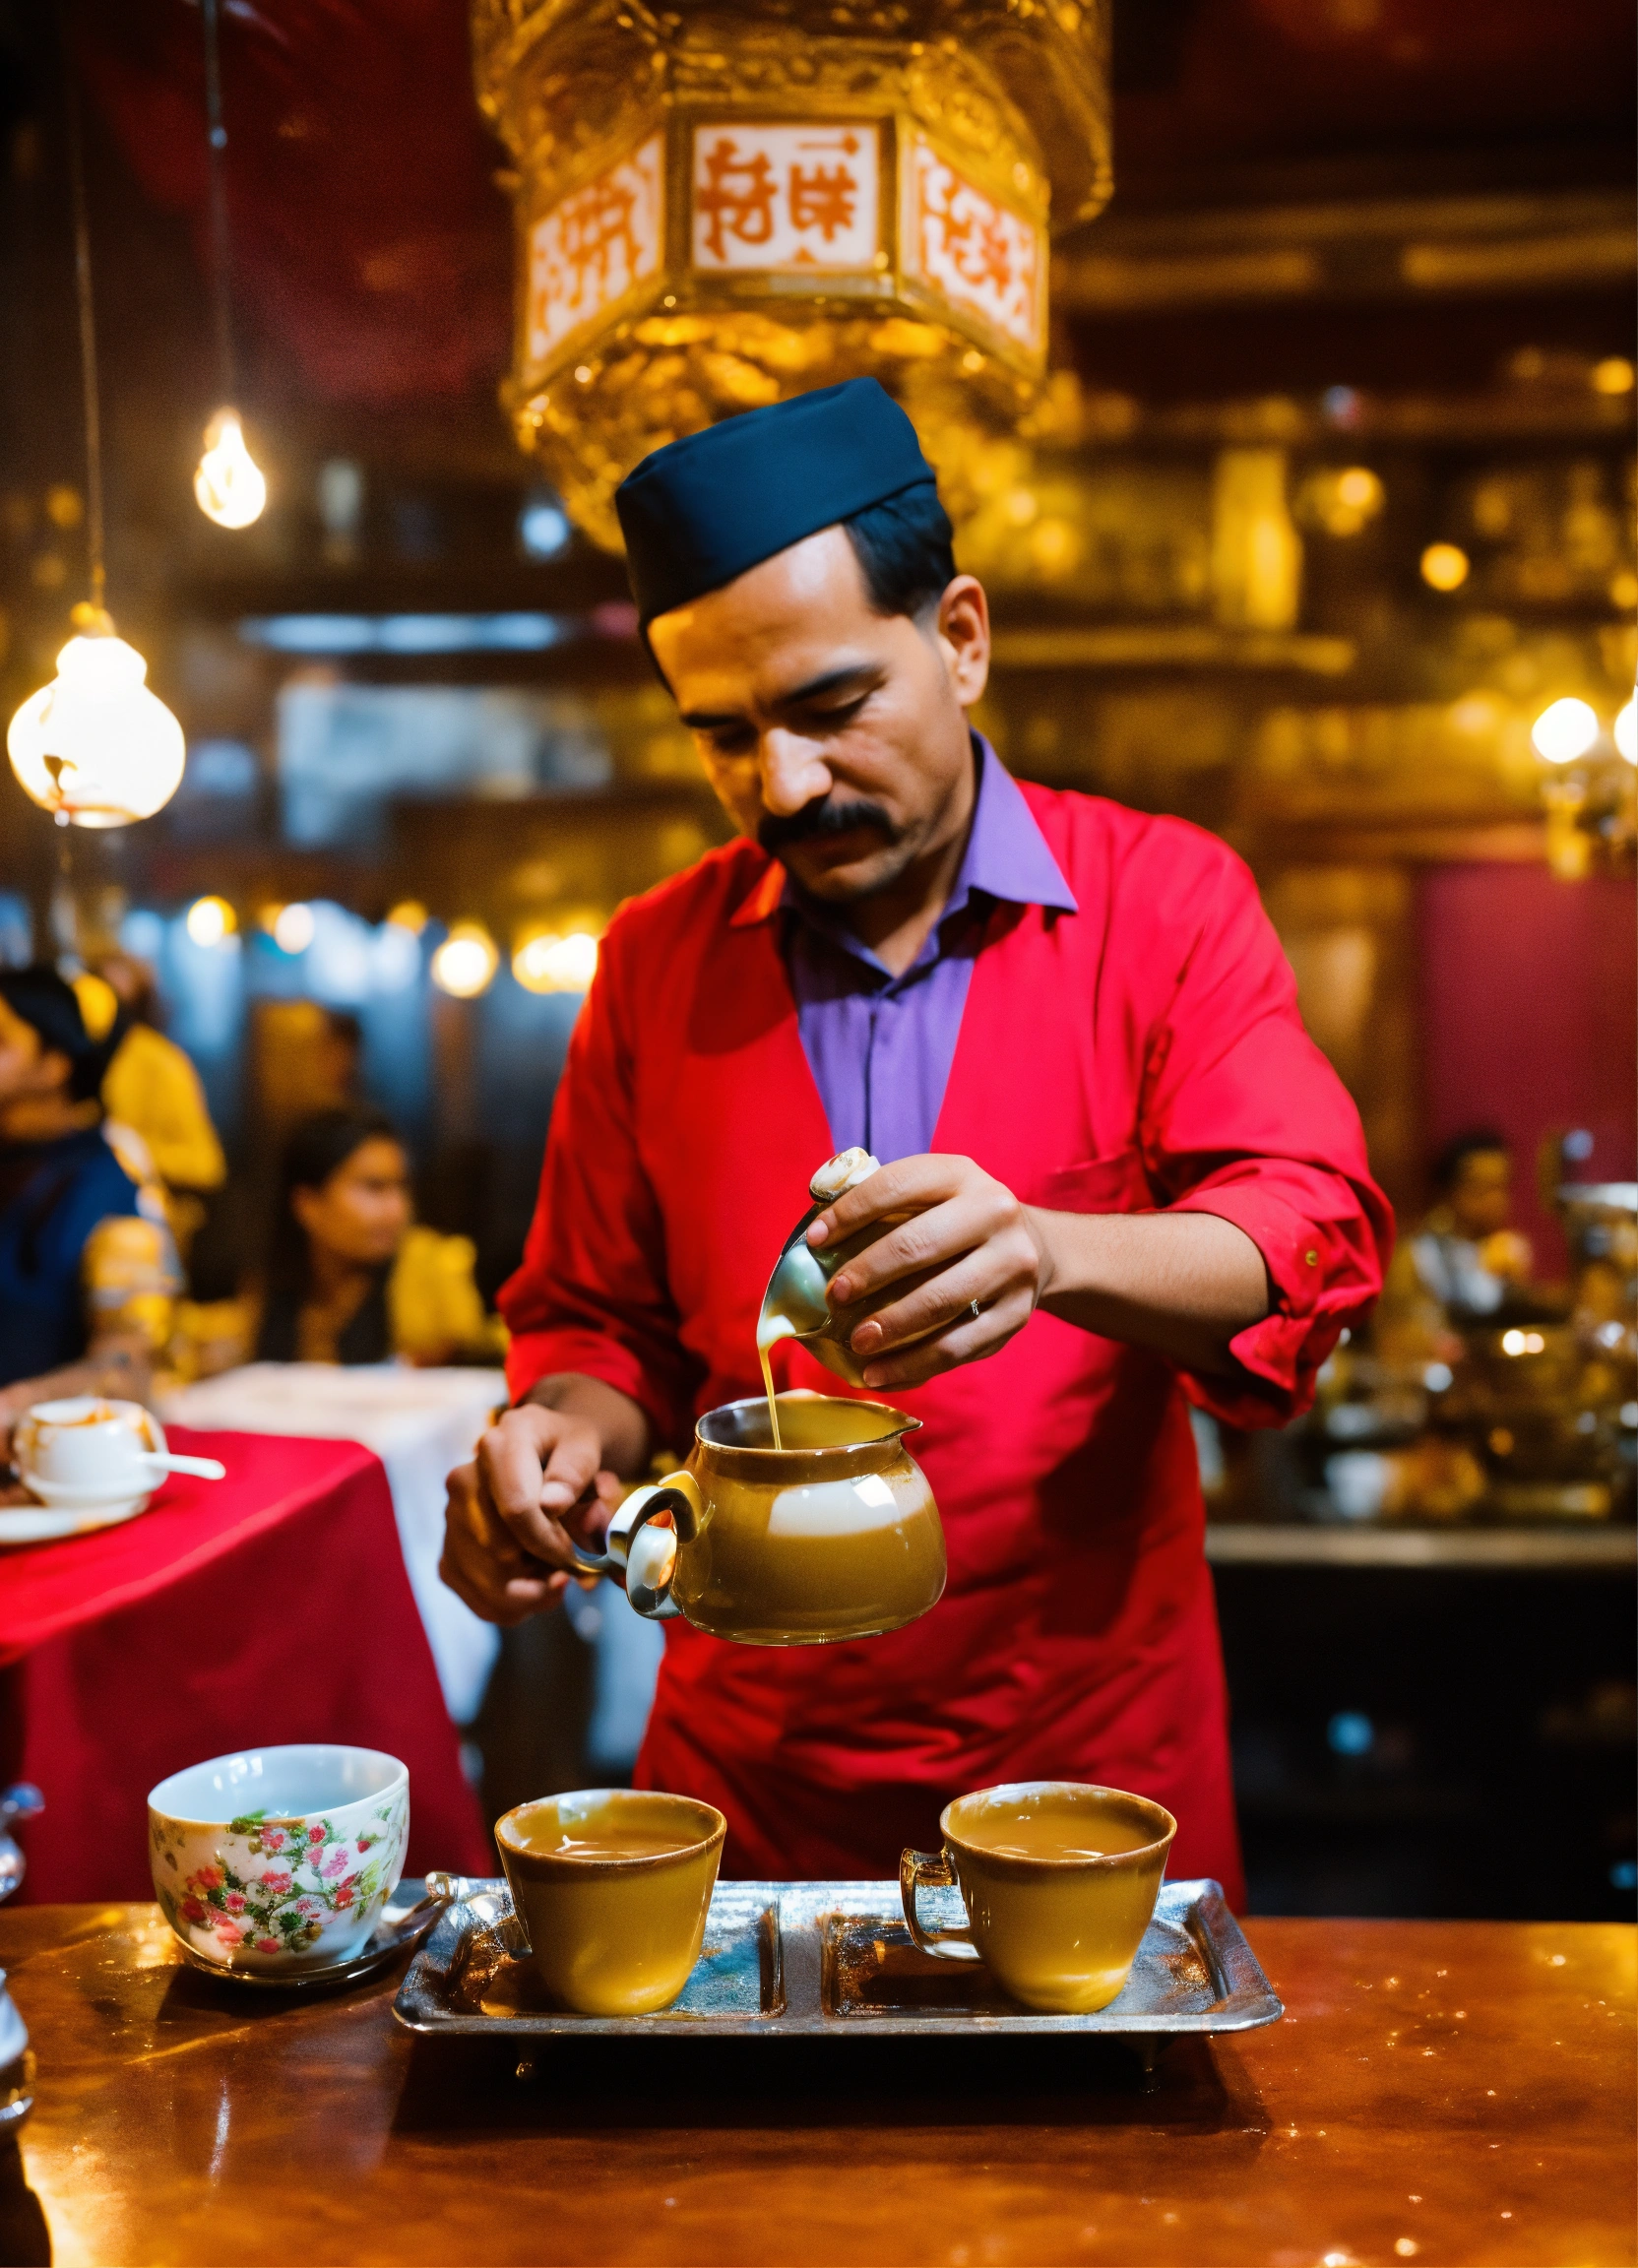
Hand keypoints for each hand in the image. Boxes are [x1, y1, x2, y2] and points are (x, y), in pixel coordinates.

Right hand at [440, 1402, 621, 1626]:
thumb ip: (576, 1472)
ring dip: (531, 1593)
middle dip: (543, 1571)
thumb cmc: (568, 1451)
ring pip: (487, 1583)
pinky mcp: (448, 1554)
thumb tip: (551, 1504)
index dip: (550, 1543)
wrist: (545, 1454)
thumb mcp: (585, 1448)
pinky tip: (537, 1589)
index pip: (516, 1509)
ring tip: (557, 1579)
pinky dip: (513, 1608)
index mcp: (498, 1447)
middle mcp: (463, 1482)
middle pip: (500, 1553)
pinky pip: (477, 1600)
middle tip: (572, 1569)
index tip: (576, 1557)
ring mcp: (450, 1521)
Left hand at [807, 1153, 1044, 1389]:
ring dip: (891, 1327)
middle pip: (920, 1246)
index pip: (897, 1186)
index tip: (815, 1241)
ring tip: (855, 1343)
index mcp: (960, 1175)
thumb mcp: (930, 1193)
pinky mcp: (1016, 1314)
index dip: (851, 1212)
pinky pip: (958, 1347)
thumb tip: (816, 1232)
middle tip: (835, 1297)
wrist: (1033, 1249)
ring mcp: (1013, 1265)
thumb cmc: (954, 1223)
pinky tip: (878, 1374)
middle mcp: (995, 1213)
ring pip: (942, 1302)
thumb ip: (878, 1202)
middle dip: (869, 1273)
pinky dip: (913, 1365)